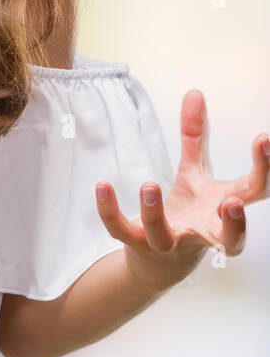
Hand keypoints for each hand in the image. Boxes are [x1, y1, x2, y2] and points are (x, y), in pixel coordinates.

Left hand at [94, 90, 267, 289]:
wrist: (159, 263)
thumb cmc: (188, 213)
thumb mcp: (194, 174)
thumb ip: (195, 137)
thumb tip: (195, 93)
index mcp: (224, 209)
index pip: (254, 191)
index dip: (263, 167)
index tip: (262, 139)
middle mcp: (203, 231)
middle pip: (228, 238)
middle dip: (234, 224)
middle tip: (231, 202)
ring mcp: (169, 242)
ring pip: (164, 236)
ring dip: (155, 213)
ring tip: (149, 184)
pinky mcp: (137, 245)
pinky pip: (121, 230)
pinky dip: (109, 212)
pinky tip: (102, 186)